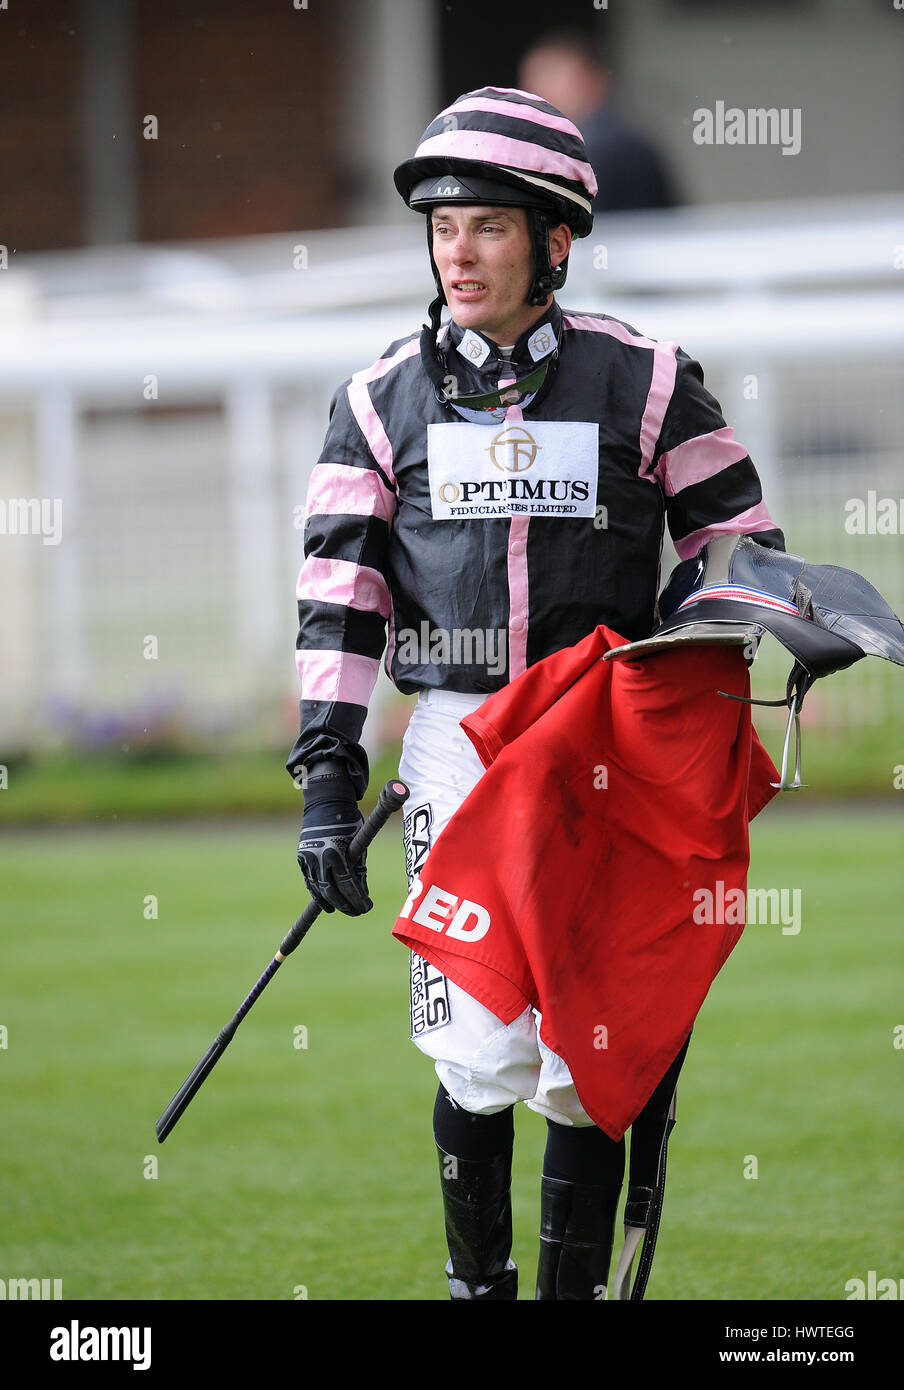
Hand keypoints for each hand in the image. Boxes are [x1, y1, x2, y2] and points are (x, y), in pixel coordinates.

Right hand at [296, 762, 372, 914]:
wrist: (326, 802)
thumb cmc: (349, 822)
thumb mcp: (359, 843)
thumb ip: (359, 868)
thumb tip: (363, 894)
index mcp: (336, 851)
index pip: (347, 884)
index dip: (357, 899)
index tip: (366, 907)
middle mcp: (319, 856)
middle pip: (331, 891)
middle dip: (345, 905)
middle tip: (356, 912)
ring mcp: (307, 857)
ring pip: (317, 888)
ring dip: (330, 902)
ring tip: (342, 909)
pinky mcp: (301, 857)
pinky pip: (309, 880)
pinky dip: (317, 893)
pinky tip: (326, 903)